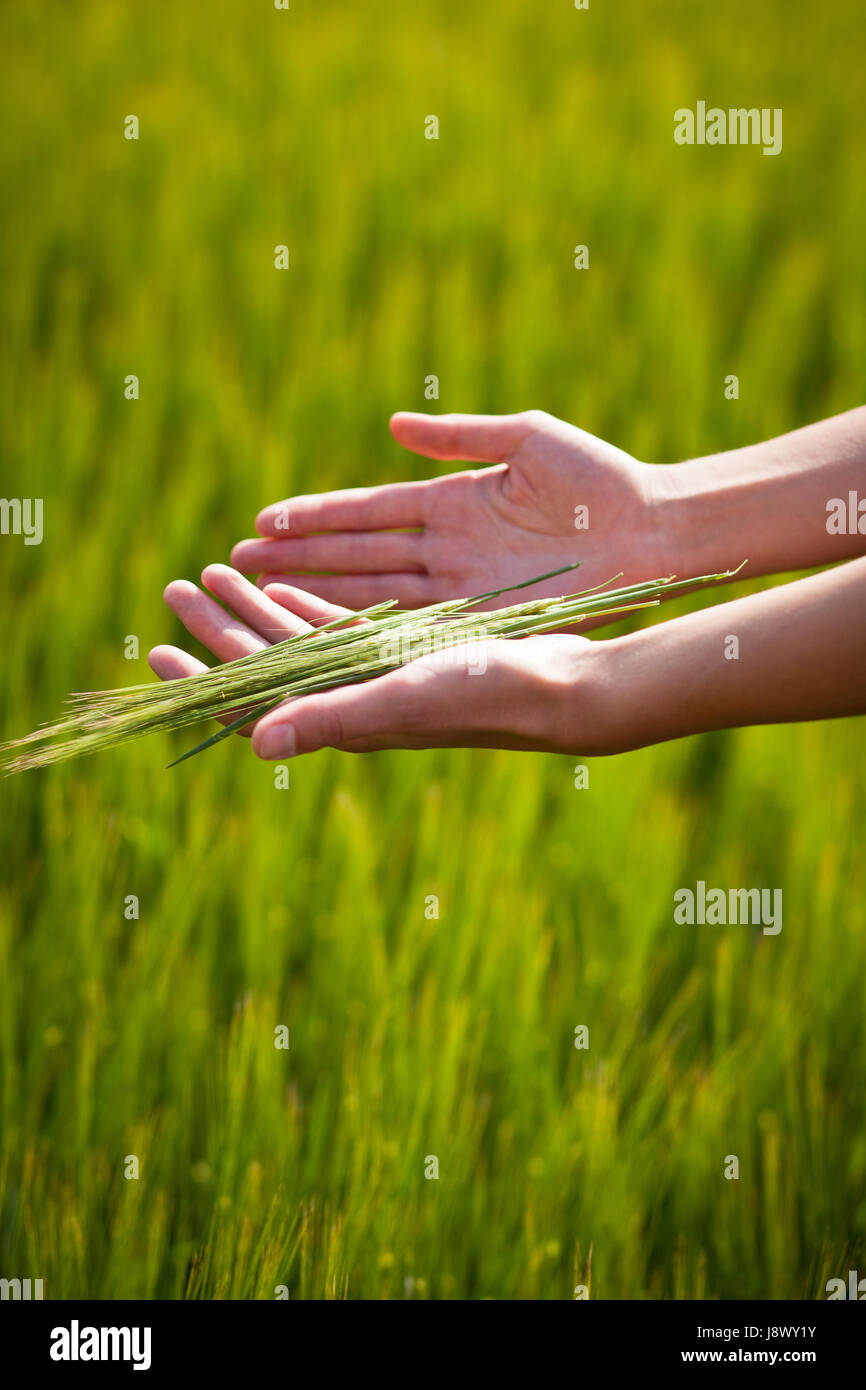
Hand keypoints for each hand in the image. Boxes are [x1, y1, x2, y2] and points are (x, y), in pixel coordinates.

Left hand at [147, 563, 609, 758]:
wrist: (560, 689)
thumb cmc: (484, 697)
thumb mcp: (399, 700)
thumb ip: (328, 718)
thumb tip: (253, 744)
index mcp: (340, 717)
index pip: (251, 704)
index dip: (201, 682)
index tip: (158, 653)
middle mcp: (351, 701)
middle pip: (264, 665)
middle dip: (216, 628)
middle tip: (174, 588)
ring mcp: (377, 677)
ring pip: (297, 642)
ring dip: (254, 610)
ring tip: (214, 573)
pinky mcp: (406, 654)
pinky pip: (341, 630)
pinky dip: (308, 607)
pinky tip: (285, 587)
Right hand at [230, 411, 668, 622]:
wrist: (655, 532)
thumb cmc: (601, 480)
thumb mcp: (528, 440)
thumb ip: (461, 436)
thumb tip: (394, 428)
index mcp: (452, 504)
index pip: (369, 510)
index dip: (317, 517)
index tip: (264, 520)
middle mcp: (447, 551)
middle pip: (356, 556)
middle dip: (297, 560)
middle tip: (234, 564)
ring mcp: (461, 589)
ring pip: (372, 593)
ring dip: (316, 594)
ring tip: (258, 595)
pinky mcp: (483, 620)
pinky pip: (414, 625)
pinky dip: (369, 627)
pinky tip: (321, 629)